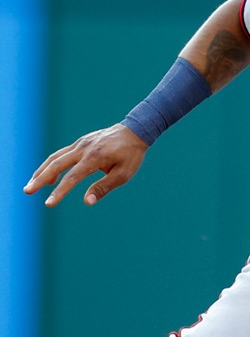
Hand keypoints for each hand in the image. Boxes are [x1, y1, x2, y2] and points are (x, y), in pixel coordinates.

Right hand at [24, 124, 148, 205]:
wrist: (134, 132)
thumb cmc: (131, 155)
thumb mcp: (123, 174)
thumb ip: (103, 188)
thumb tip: (86, 202)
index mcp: (95, 158)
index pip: (72, 177)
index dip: (59, 192)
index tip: (48, 204)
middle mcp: (83, 148)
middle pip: (56, 164)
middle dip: (40, 179)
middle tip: (27, 191)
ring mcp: (80, 143)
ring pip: (55, 157)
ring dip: (42, 171)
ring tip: (32, 185)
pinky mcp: (80, 142)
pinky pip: (61, 153)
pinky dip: (52, 164)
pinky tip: (49, 176)